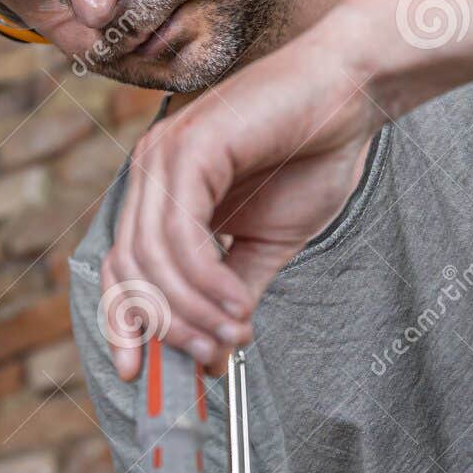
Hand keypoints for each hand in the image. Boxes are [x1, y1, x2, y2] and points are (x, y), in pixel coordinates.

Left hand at [99, 10, 385, 378]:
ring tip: (236, 331)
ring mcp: (163, 156)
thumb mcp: (266, 243)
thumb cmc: (313, 154)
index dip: (125, 326)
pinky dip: (207, 281)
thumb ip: (231, 291)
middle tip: (215, 355)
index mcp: (160, 192)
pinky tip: (238, 302)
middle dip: (171, 327)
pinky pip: (182, 236)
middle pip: (131, 273)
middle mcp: (150, 172)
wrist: (352, 96)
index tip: (143, 377)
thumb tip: (212, 353)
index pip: (120, 269)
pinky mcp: (189, 148)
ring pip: (153, 260)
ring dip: (194, 311)